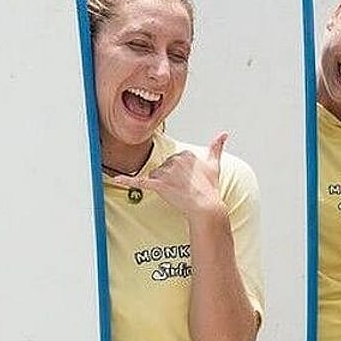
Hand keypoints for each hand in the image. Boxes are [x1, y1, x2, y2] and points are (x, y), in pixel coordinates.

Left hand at [112, 132, 227, 219]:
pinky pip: (140, 181)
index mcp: (186, 153)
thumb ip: (217, 146)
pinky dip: (127, 180)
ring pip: (156, 176)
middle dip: (170, 179)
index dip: (180, 174)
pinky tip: (117, 179)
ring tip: (177, 193)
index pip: (174, 161)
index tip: (189, 181)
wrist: (206, 206)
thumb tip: (224, 133)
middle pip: (163, 168)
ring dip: (162, 185)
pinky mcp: (158, 184)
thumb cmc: (210, 187)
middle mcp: (175, 160)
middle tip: (184, 189)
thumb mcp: (214, 164)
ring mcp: (166, 172)